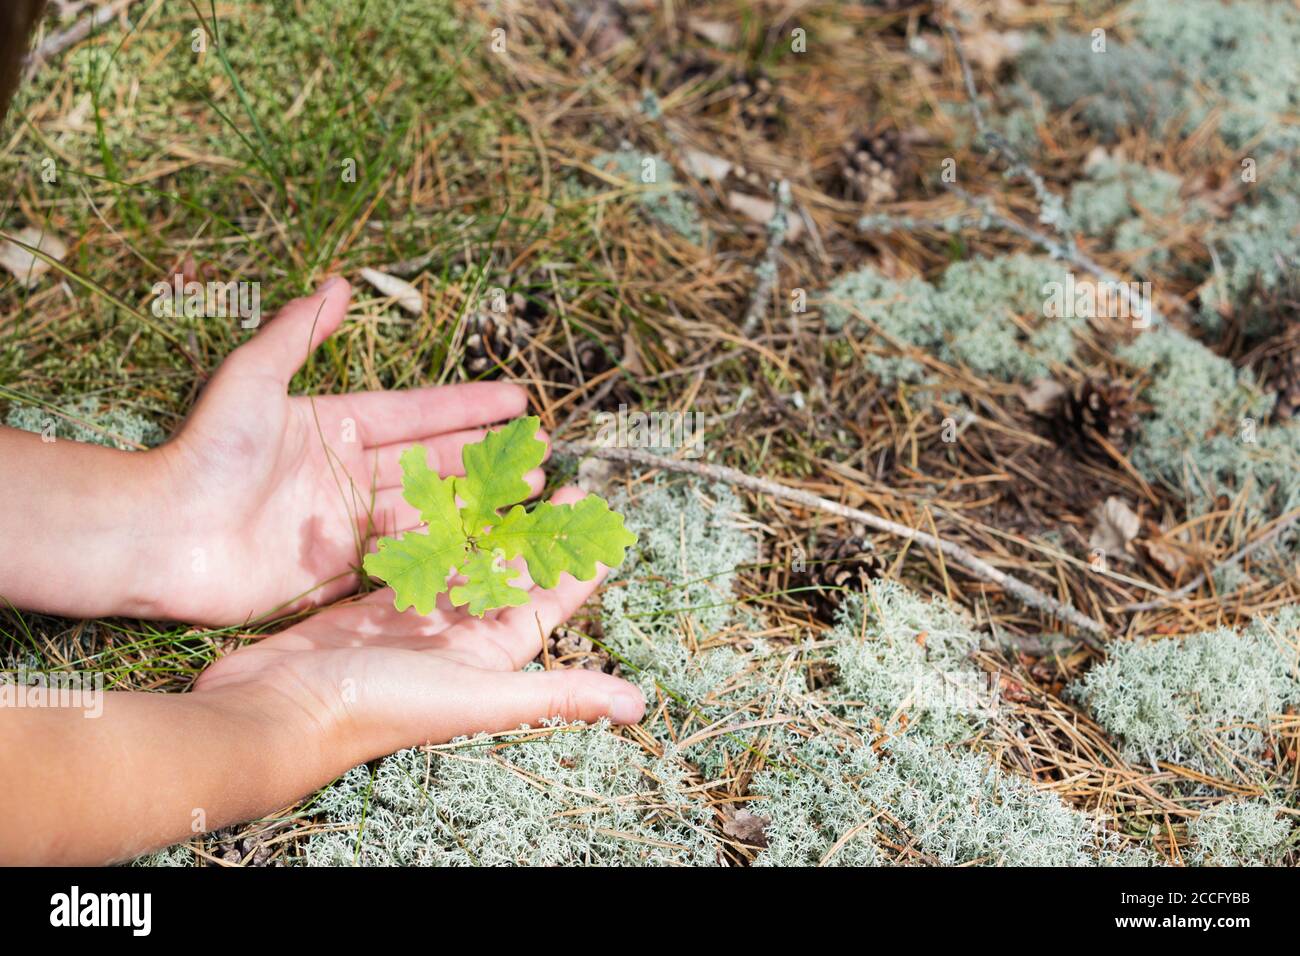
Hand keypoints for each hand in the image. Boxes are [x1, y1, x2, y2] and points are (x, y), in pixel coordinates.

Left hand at [147, 277, 542, 624]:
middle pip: (435, 461)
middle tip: (542, 453)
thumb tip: (339, 282)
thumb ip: (299, 334)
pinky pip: (404, 556)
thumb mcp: (251, 378)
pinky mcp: (341, 569)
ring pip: (430, 508)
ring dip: (481, 501)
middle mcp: (349, 473)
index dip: (468, 406)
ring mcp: (349, 523)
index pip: (418, 413)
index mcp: (336, 426)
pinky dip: (447, 549)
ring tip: (533, 494)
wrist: (165, 533)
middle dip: (489, 456)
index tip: (516, 399)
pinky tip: (487, 544)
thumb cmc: (205, 453)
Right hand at [193, 490, 645, 760]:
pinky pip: (414, 558)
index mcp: (490, 657)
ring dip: (487, 523)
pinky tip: (444, 494)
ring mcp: (413, 619)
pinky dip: (431, 530)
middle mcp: (457, 637)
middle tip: (560, 481)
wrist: (278, 711)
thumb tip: (638, 706)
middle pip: (509, 576)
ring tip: (510, 476)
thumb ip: (556, 696)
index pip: (548, 605)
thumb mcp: (478, 695)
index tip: (603, 521)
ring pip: (462, 561)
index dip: (578, 567)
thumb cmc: (379, 706)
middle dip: (537, 533)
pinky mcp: (371, 603)